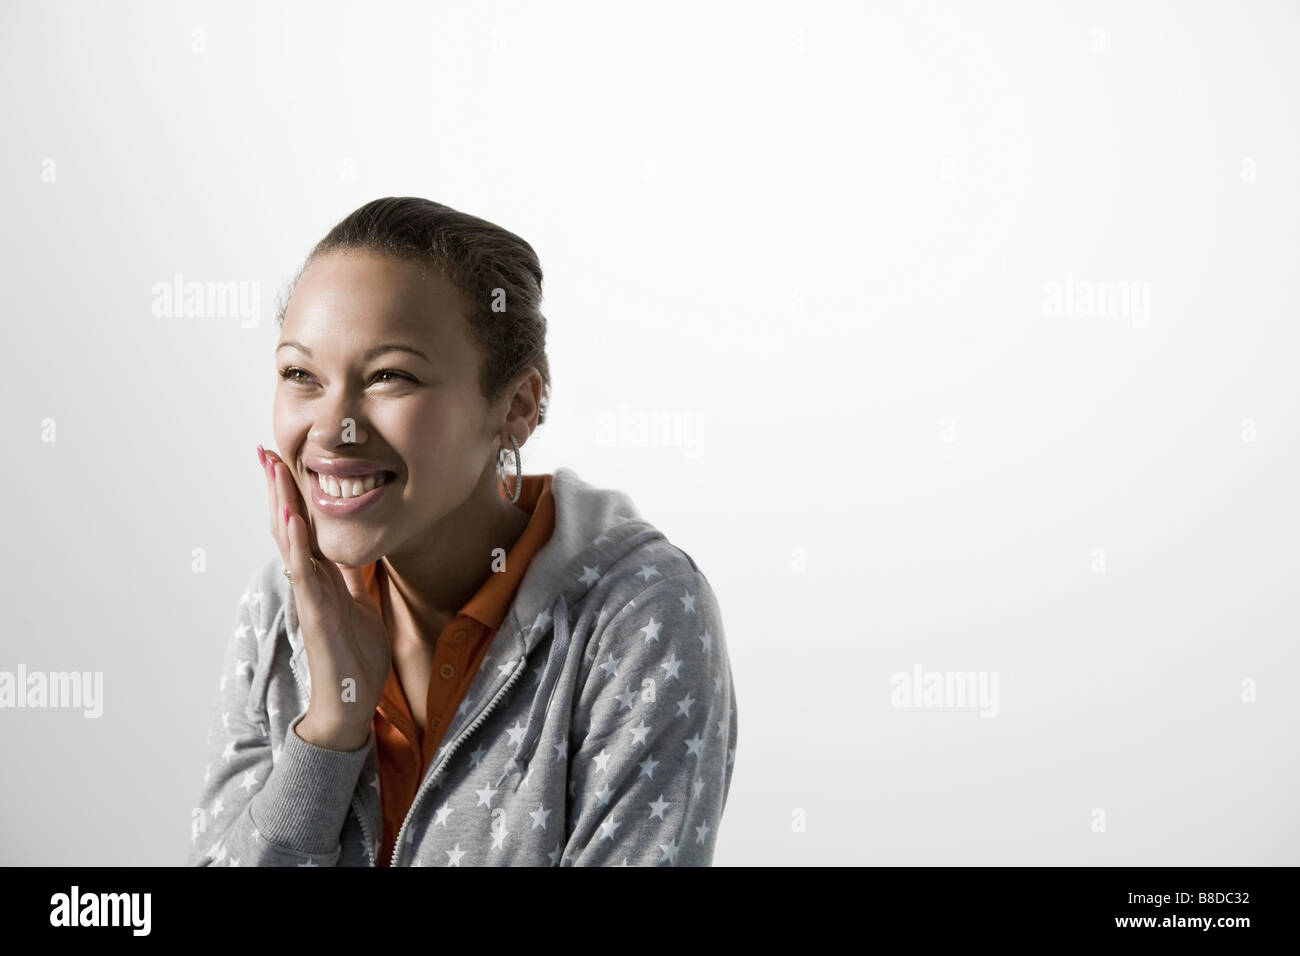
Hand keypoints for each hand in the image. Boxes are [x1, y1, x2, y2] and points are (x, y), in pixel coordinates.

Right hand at [257, 444, 390, 751]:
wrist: (351, 702)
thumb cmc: (354, 655)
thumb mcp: (361, 602)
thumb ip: (351, 576)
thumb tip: (351, 547)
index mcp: (321, 576)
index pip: (303, 526)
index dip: (293, 493)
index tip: (282, 459)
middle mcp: (309, 581)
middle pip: (288, 526)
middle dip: (277, 488)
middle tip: (264, 450)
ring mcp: (308, 596)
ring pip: (290, 543)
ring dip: (281, 505)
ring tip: (274, 470)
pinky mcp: (315, 614)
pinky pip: (304, 574)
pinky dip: (298, 545)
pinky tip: (292, 520)